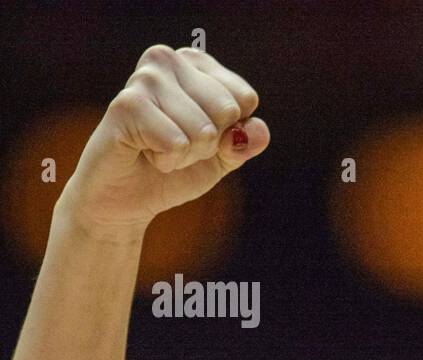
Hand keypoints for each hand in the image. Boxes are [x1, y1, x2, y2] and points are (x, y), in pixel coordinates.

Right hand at [57, 45, 267, 238]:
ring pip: (203, 130)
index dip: (229, 131)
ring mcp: (145, 78)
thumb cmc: (174, 168)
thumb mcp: (222, 156)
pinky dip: (168, 160)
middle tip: (177, 145)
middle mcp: (167, 60)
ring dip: (186, 155)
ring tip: (158, 149)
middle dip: (208, 143)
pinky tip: (145, 153)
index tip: (199, 135)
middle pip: (227, 111)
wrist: (126, 198)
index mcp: (194, 63)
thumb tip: (259, 129)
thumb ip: (246, 142)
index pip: (245, 98)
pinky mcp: (126, 105)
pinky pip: (177, 143)